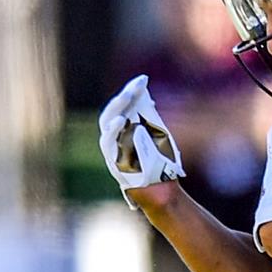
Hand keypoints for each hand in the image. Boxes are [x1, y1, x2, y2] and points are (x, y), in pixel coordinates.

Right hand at [98, 75, 183, 195]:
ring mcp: (112, 149)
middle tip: (136, 86)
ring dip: (117, 109)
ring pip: (107, 125)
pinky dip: (114, 131)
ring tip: (127, 97)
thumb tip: (147, 99)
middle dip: (124, 97)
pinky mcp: (111, 161)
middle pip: (114, 111)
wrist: (163, 192)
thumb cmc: (162, 166)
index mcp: (127, 129)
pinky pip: (108, 143)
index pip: (125, 105)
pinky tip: (121, 120)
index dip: (132, 91)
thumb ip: (152, 121)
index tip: (143, 79)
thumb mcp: (160, 139)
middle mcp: (116, 137)